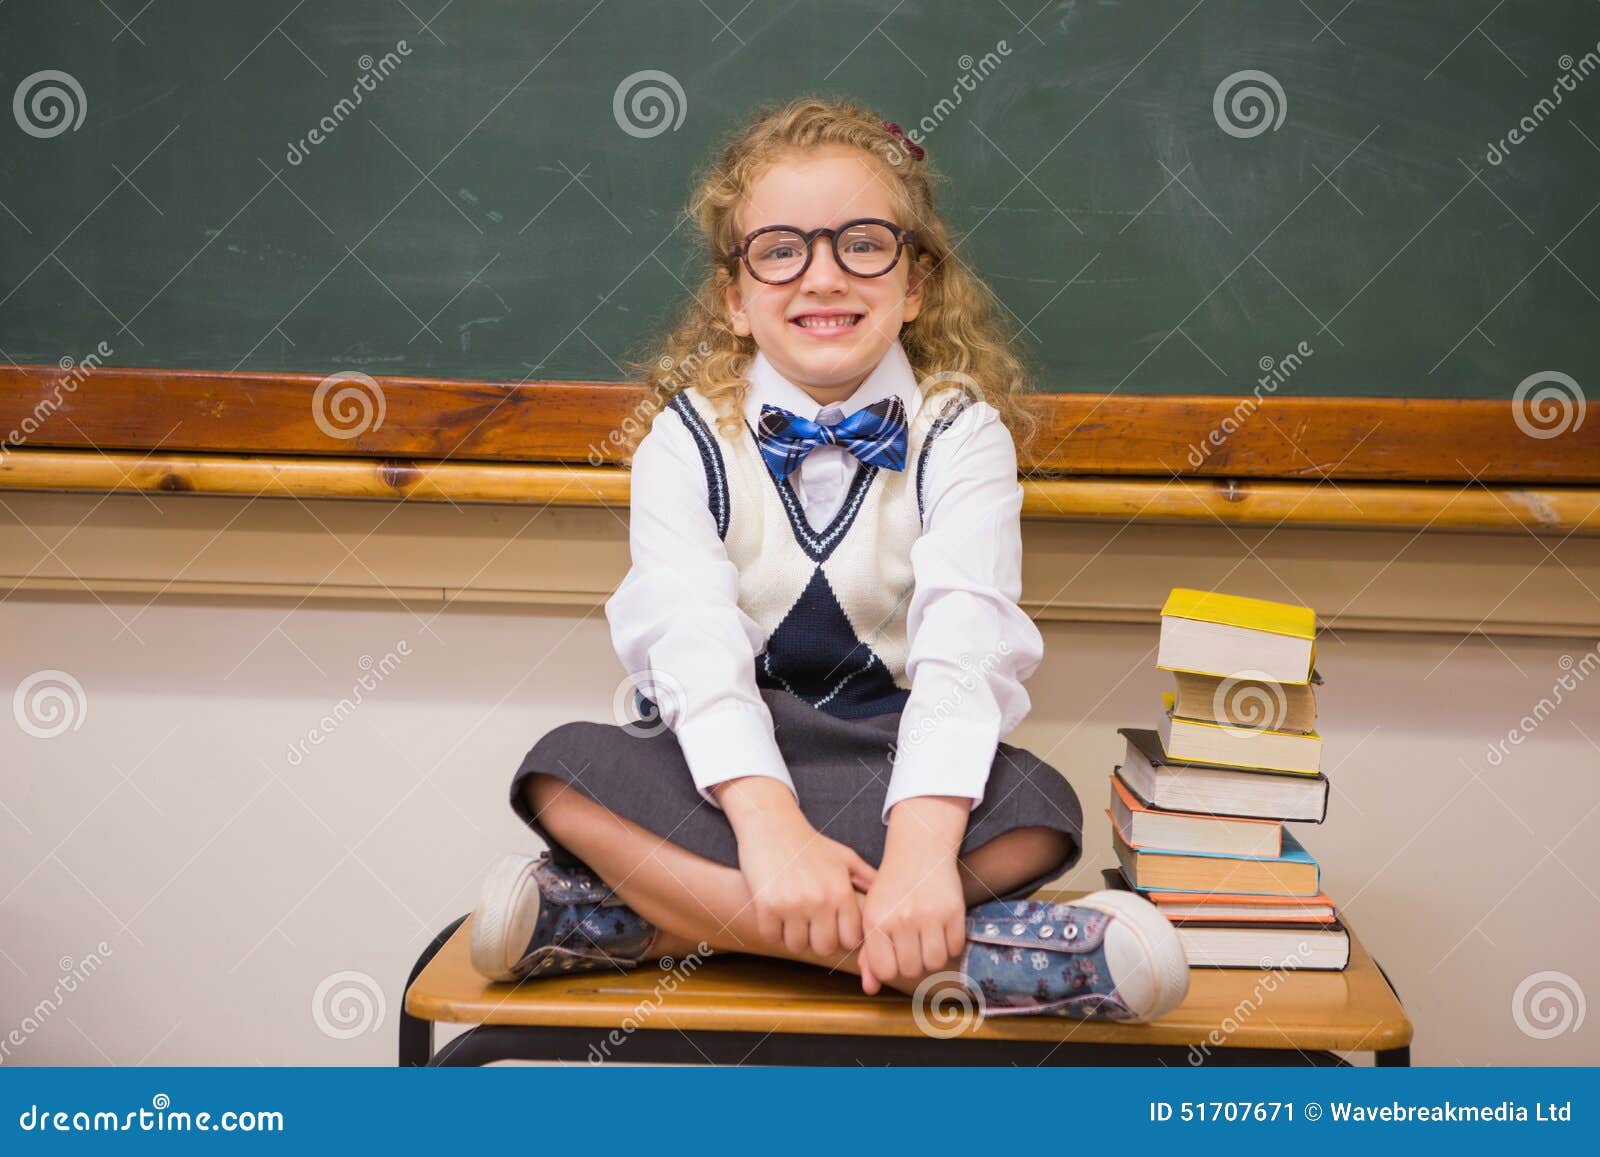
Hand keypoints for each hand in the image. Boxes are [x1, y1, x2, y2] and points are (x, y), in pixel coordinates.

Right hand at [715, 776, 876, 956]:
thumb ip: (868, 881)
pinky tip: (774, 909)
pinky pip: (770, 936)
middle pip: (824, 947)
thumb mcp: (845, 857)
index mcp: (841, 891)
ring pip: (796, 944)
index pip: (850, 940)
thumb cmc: (810, 844)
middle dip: (816, 938)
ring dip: (792, 934)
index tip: (832, 926)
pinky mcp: (766, 905)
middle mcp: (820, 899)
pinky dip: (770, 927)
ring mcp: (792, 904)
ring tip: (791, 913)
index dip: (841, 937)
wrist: (771, 823)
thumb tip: (893, 902)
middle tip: (809, 921)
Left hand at [859, 796, 969, 994]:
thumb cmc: (892, 888)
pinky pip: (955, 948)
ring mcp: (929, 914)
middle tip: (910, 943)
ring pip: (935, 963)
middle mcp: (901, 918)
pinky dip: (950, 943)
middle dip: (912, 962)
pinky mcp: (954, 910)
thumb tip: (870, 989)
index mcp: (876, 920)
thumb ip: (869, 954)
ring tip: (926, 937)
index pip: (884, 970)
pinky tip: (941, 927)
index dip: (890, 967)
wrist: (918, 851)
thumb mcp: (873, 915)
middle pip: (910, 970)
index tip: (892, 953)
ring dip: (932, 956)